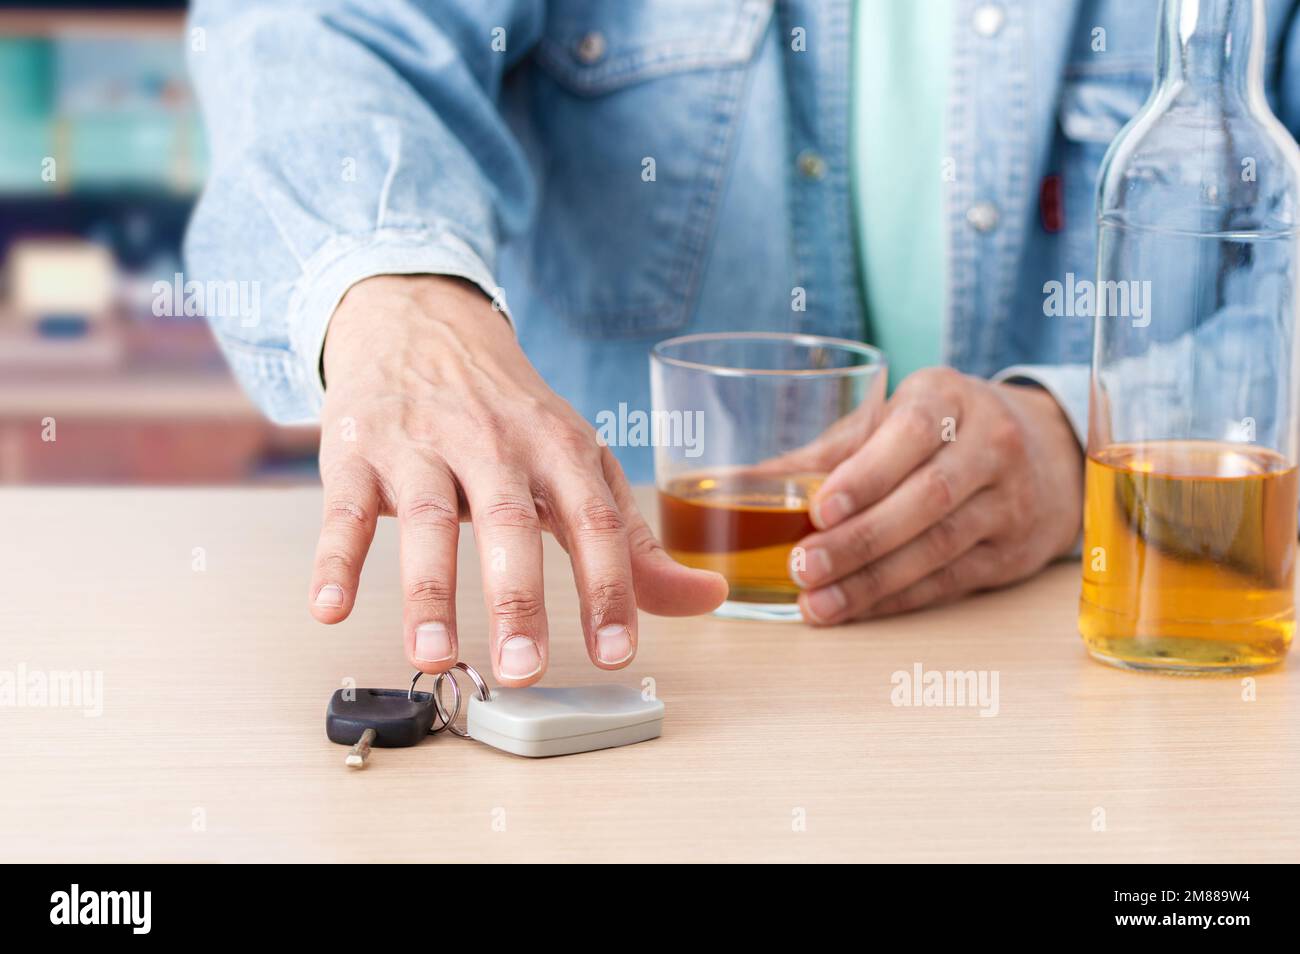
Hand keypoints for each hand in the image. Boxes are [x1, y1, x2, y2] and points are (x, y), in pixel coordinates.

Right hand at [310, 275, 726, 684]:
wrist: (419, 317)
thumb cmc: (508, 410)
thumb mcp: (579, 460)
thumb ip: (632, 540)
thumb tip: (707, 599)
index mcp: (559, 447)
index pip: (594, 522)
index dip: (608, 588)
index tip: (616, 654)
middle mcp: (494, 442)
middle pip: (511, 523)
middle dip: (518, 598)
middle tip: (522, 668)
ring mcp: (422, 443)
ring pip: (427, 521)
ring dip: (428, 591)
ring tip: (433, 654)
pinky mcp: (357, 450)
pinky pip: (346, 509)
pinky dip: (335, 560)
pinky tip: (330, 608)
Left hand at [789, 367, 1083, 622]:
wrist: (1047, 453)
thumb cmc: (942, 431)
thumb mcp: (892, 421)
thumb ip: (825, 453)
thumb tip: (740, 483)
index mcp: (949, 398)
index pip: (912, 433)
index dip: (867, 474)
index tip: (820, 508)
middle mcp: (991, 445)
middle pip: (926, 499)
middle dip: (860, 540)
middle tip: (802, 567)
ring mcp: (1009, 502)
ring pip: (938, 548)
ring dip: (872, 581)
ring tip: (817, 602)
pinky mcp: (1012, 552)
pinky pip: (949, 581)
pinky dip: (896, 599)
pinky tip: (854, 609)